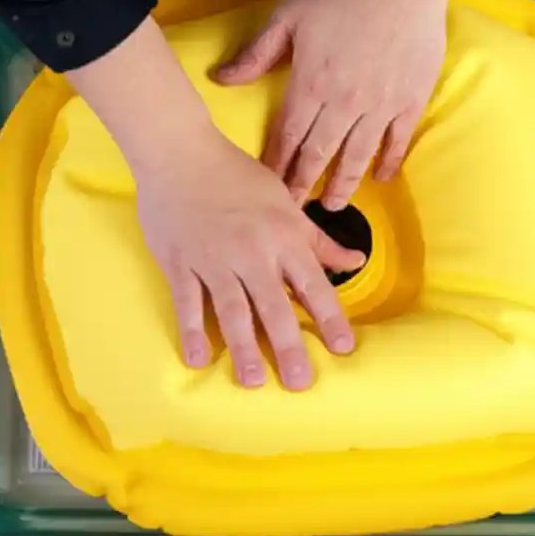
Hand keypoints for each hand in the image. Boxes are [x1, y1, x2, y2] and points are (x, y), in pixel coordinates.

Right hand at [135, 130, 365, 390]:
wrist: (179, 152)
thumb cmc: (235, 175)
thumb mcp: (284, 202)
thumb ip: (317, 240)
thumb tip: (355, 261)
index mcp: (282, 236)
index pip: (313, 284)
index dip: (329, 317)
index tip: (343, 348)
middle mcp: (251, 252)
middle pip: (274, 306)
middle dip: (289, 347)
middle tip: (300, 383)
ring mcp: (213, 259)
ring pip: (232, 310)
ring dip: (243, 347)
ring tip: (253, 381)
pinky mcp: (179, 263)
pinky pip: (187, 302)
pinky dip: (191, 330)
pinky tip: (198, 358)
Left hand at [215, 0, 446, 209]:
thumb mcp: (290, 15)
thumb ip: (257, 52)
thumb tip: (222, 78)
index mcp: (310, 84)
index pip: (287, 137)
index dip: (275, 166)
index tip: (267, 189)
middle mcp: (343, 104)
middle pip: (318, 155)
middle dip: (303, 186)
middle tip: (294, 212)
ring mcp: (379, 105)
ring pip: (356, 156)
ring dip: (343, 185)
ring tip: (333, 205)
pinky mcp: (409, 101)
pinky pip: (396, 141)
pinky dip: (388, 162)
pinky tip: (381, 178)